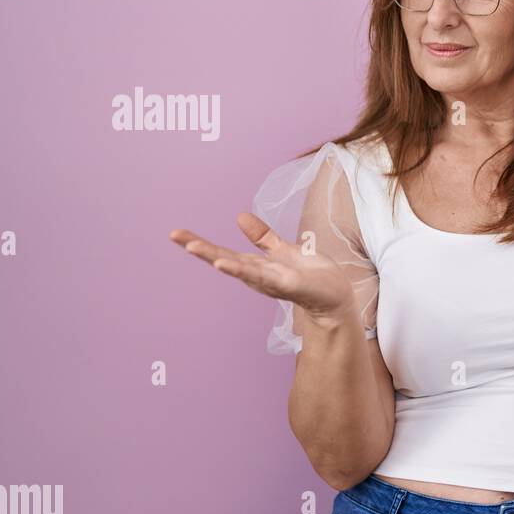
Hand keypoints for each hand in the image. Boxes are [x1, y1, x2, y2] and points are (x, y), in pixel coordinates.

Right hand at [170, 213, 358, 323]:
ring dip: (219, 260)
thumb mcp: (283, 250)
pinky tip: (226, 264)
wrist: (337, 297)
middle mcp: (259, 276)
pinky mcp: (289, 285)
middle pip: (225, 260)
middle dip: (201, 249)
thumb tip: (240, 216)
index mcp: (256, 266)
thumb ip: (262, 237)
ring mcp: (272, 281)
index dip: (200, 243)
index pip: (223, 252)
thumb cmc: (312, 276)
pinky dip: (246, 271)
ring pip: (241, 269)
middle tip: (176, 237)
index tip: (176, 233)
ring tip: (195, 249)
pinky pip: (266, 276)